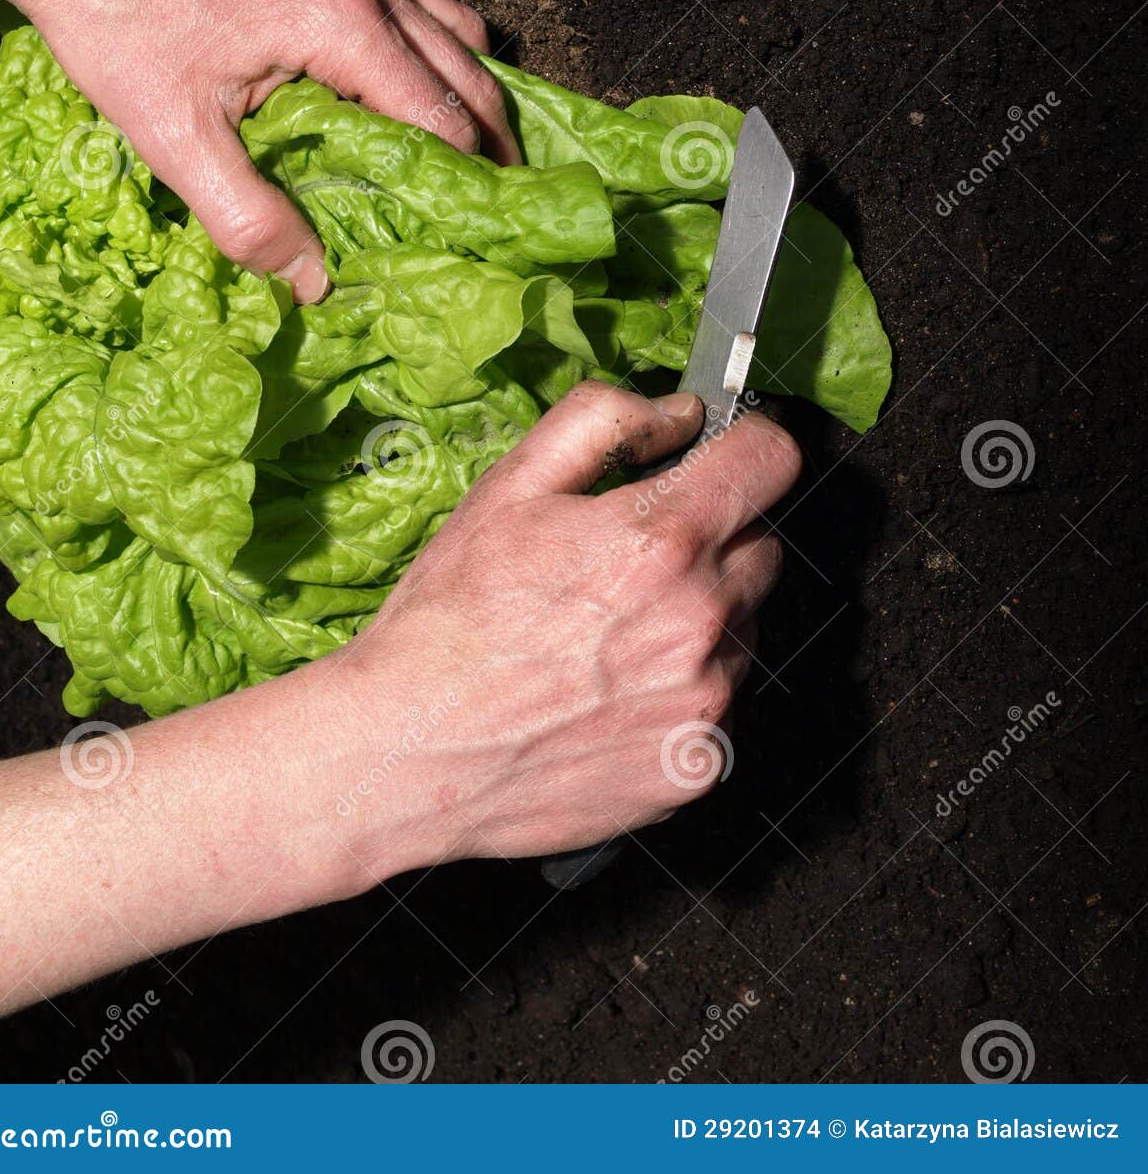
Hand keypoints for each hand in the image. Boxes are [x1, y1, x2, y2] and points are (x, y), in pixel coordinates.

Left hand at [0, 0, 518, 301]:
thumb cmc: (115, 19)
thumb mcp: (173, 136)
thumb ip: (248, 216)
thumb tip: (312, 282)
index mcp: (344, 25)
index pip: (444, 118)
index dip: (471, 183)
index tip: (482, 235)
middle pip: (470, 74)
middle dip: (492, 144)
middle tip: (494, 213)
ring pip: (454, 32)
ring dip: (468, 95)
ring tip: (460, 162)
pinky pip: (416, 3)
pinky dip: (435, 53)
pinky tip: (402, 95)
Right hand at [340, 384, 801, 862]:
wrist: (408, 752)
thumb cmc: (450, 620)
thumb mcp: (510, 486)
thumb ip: (604, 423)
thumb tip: (678, 414)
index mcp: (660, 540)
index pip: (772, 461)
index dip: (748, 447)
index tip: (725, 457)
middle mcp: (699, 621)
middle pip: (761, 548)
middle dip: (713, 541)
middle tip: (631, 563)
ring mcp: (705, 701)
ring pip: (744, 629)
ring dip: (701, 620)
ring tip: (608, 638)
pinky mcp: (699, 766)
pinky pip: (721, 704)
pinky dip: (682, 692)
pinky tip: (611, 694)